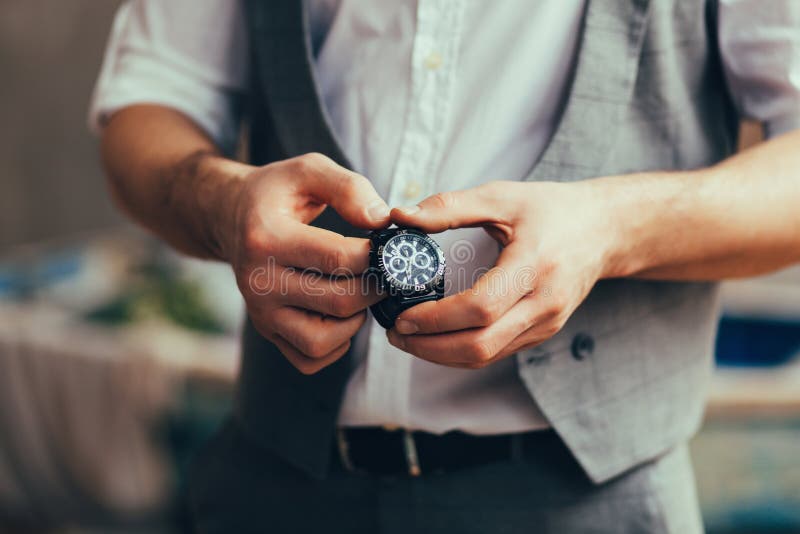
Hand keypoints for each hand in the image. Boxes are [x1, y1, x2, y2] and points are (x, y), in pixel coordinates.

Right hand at [217, 153, 389, 373]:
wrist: (232, 218)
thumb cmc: (277, 193)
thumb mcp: (309, 171)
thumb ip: (349, 188)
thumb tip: (382, 220)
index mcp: (267, 238)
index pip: (338, 259)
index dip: (376, 254)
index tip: (389, 245)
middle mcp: (258, 282)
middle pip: (338, 302)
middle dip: (375, 288)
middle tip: (387, 271)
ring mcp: (261, 313)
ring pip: (322, 341)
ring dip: (355, 321)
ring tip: (361, 292)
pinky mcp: (268, 332)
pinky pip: (310, 359)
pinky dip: (336, 346)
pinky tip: (342, 315)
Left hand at [387, 180, 617, 368]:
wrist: (605, 230)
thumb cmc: (552, 209)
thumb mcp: (502, 196)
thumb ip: (449, 207)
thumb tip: (399, 216)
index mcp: (534, 265)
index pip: (481, 308)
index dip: (437, 319)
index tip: (402, 316)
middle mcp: (545, 302)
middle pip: (481, 345)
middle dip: (430, 347)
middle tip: (395, 334)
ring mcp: (547, 323)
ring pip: (487, 356)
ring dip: (442, 355)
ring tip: (409, 339)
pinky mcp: (543, 332)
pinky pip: (497, 353)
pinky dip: (462, 352)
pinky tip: (438, 338)